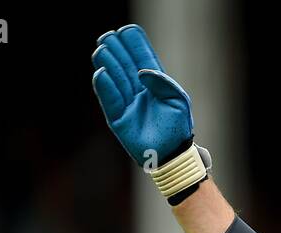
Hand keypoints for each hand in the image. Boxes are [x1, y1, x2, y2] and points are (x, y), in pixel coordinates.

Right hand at [92, 24, 193, 167]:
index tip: (127, 31)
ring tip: (102, 50)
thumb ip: (163, 83)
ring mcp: (127, 105)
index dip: (134, 45)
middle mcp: (138, 92)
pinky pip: (110, 101)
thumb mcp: (178, 100)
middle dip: (117, 51)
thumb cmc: (178, 126)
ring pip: (116, 81)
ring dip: (108, 65)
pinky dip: (106, 88)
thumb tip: (143, 71)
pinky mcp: (118, 120)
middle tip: (108, 36)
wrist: (173, 154)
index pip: (142, 60)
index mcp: (154, 84)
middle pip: (125, 67)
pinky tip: (101, 73)